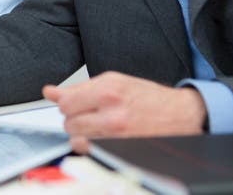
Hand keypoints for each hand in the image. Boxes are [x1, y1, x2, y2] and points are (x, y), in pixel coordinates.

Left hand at [42, 71, 206, 153]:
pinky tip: (102, 137)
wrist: (180, 115)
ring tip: (98, 125)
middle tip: (89, 114)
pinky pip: (90, 151)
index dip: (67, 103)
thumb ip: (80, 88)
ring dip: (82, 132)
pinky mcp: (120, 151)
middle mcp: (112, 114)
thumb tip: (51, 92)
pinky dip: (91, 145)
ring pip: (76, 138)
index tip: (74, 103)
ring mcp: (116, 136)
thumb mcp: (115, 81)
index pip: (66, 102)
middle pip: (68, 121)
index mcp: (109, 91)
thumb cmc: (149, 98)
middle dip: (74, 118)